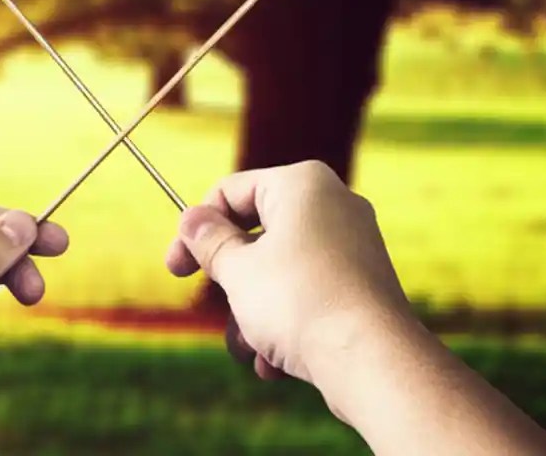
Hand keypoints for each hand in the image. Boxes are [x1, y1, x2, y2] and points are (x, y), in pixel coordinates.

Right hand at [165, 162, 411, 399]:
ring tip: (250, 346)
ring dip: (253, 314)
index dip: (195, 230)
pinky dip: (286, 325)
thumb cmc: (300, 302)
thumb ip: (209, 242)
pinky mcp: (361, 285)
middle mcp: (333, 205)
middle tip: (214, 306)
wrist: (370, 359)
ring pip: (280, 274)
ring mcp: (352, 246)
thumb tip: (192, 220)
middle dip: (230, 282)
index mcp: (302, 184)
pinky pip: (309, 295)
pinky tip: (275, 362)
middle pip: (256, 236)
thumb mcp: (237, 269)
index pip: (230, 191)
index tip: (175, 268)